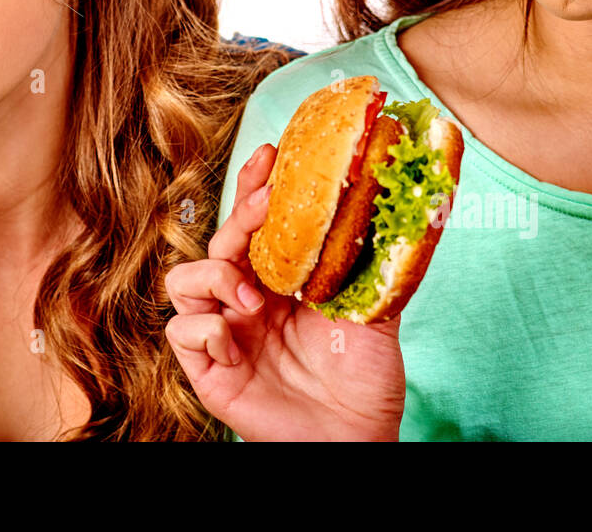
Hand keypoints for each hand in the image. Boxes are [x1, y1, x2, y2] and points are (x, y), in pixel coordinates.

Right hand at [165, 144, 405, 440]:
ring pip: (182, 280)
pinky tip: (236, 339)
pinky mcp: (209, 371)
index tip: (270, 154)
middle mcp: (245, 301)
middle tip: (265, 206)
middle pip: (219, 241)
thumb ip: (379, 263)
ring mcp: (224, 335)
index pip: (256, 225)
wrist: (357, 438)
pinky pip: (180, 333)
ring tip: (252, 296)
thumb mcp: (377, 311)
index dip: (254, 187)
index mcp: (278, 281)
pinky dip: (205, 329)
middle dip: (238, 217)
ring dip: (213, 276)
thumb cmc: (365, 380)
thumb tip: (411, 209)